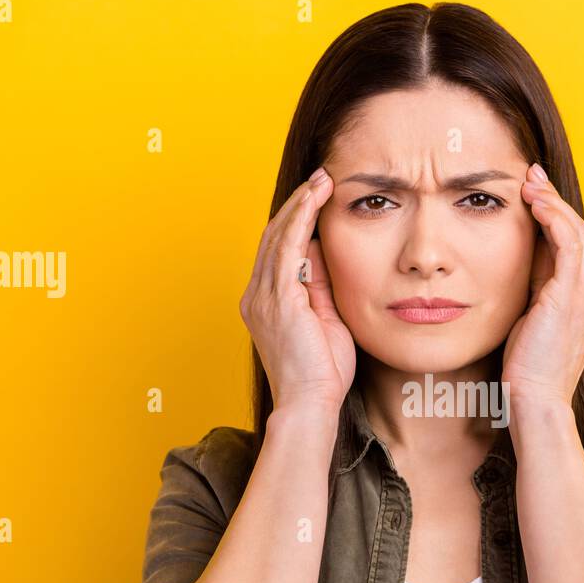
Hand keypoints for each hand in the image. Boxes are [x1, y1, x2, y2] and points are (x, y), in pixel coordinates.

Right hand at [239, 168, 355, 414]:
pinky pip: (286, 246)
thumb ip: (321, 287)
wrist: (309, 404)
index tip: (319, 198)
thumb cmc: (322, 373)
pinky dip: (301, 218)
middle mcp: (257, 296)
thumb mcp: (326, 320)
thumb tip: (325, 253)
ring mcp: (263, 296)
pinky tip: (316, 198)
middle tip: (322, 178)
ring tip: (323, 180)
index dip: (296, 220)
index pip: (278, 251)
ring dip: (301, 203)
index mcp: (266, 303)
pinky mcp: (277, 298)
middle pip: (273, 236)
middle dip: (298, 204)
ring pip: (278, 235)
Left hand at [502, 163, 583, 409]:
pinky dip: (553, 218)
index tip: (535, 196)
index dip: (556, 219)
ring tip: (530, 183)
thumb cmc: (528, 369)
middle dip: (555, 202)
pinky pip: (568, 244)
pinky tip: (535, 204)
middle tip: (531, 177)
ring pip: (577, 233)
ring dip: (552, 203)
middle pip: (581, 234)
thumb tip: (525, 254)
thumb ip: (536, 287)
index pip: (576, 249)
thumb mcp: (533, 318)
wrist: (537, 400)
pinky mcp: (572, 296)